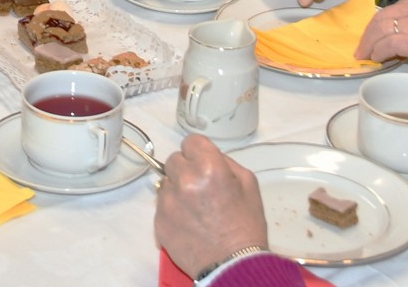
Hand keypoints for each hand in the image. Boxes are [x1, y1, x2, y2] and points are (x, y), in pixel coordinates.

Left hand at [155, 134, 269, 275]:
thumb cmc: (245, 227)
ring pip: (166, 182)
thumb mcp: (249, 184)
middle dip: (186, 169)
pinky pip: (162, 204)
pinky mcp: (159, 220)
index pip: (191, 141)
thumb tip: (209, 155)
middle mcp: (185, 180)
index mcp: (210, 168)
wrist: (232, 266)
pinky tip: (189, 221)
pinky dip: (172, 209)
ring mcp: (168, 201)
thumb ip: (227, 162)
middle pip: (174, 160)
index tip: (203, 162)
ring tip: (196, 208)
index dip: (198, 152)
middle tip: (201, 187)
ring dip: (177, 189)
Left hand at [354, 0, 407, 86]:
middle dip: (369, 33)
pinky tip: (377, 59)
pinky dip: (379, 51)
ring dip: (370, 44)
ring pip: (383, 29)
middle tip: (363, 47)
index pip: (394, 7)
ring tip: (365, 55)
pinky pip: (390, 44)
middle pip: (383, 17)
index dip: (379, 21)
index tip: (373, 33)